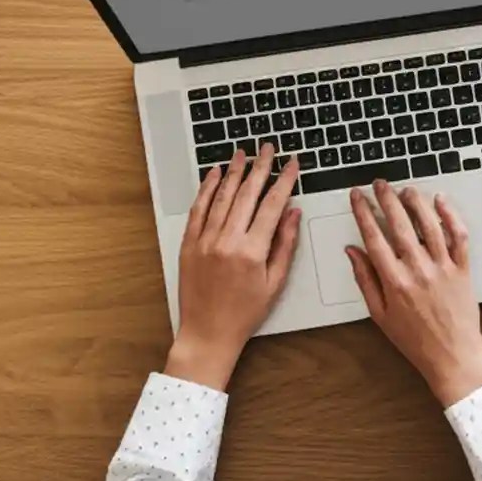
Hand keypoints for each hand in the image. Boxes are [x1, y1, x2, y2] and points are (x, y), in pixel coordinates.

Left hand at [165, 144, 301, 390]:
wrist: (208, 332)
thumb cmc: (245, 312)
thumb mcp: (275, 281)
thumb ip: (285, 244)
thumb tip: (293, 213)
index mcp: (252, 251)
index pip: (272, 205)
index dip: (284, 181)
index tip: (292, 164)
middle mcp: (227, 241)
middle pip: (247, 194)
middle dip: (260, 167)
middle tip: (268, 148)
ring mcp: (204, 240)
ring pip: (222, 197)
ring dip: (234, 172)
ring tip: (243, 153)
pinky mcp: (188, 244)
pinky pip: (198, 210)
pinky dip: (207, 190)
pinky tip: (215, 175)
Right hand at [346, 181, 481, 405]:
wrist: (452, 356)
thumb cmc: (415, 340)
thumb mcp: (379, 314)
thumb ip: (365, 279)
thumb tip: (352, 251)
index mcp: (394, 282)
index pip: (374, 237)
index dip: (363, 213)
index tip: (357, 197)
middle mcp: (418, 270)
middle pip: (399, 225)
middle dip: (386, 199)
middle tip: (379, 183)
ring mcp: (443, 268)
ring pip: (428, 225)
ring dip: (415, 202)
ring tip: (405, 189)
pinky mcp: (463, 269)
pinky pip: (458, 237)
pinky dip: (450, 216)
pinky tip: (441, 202)